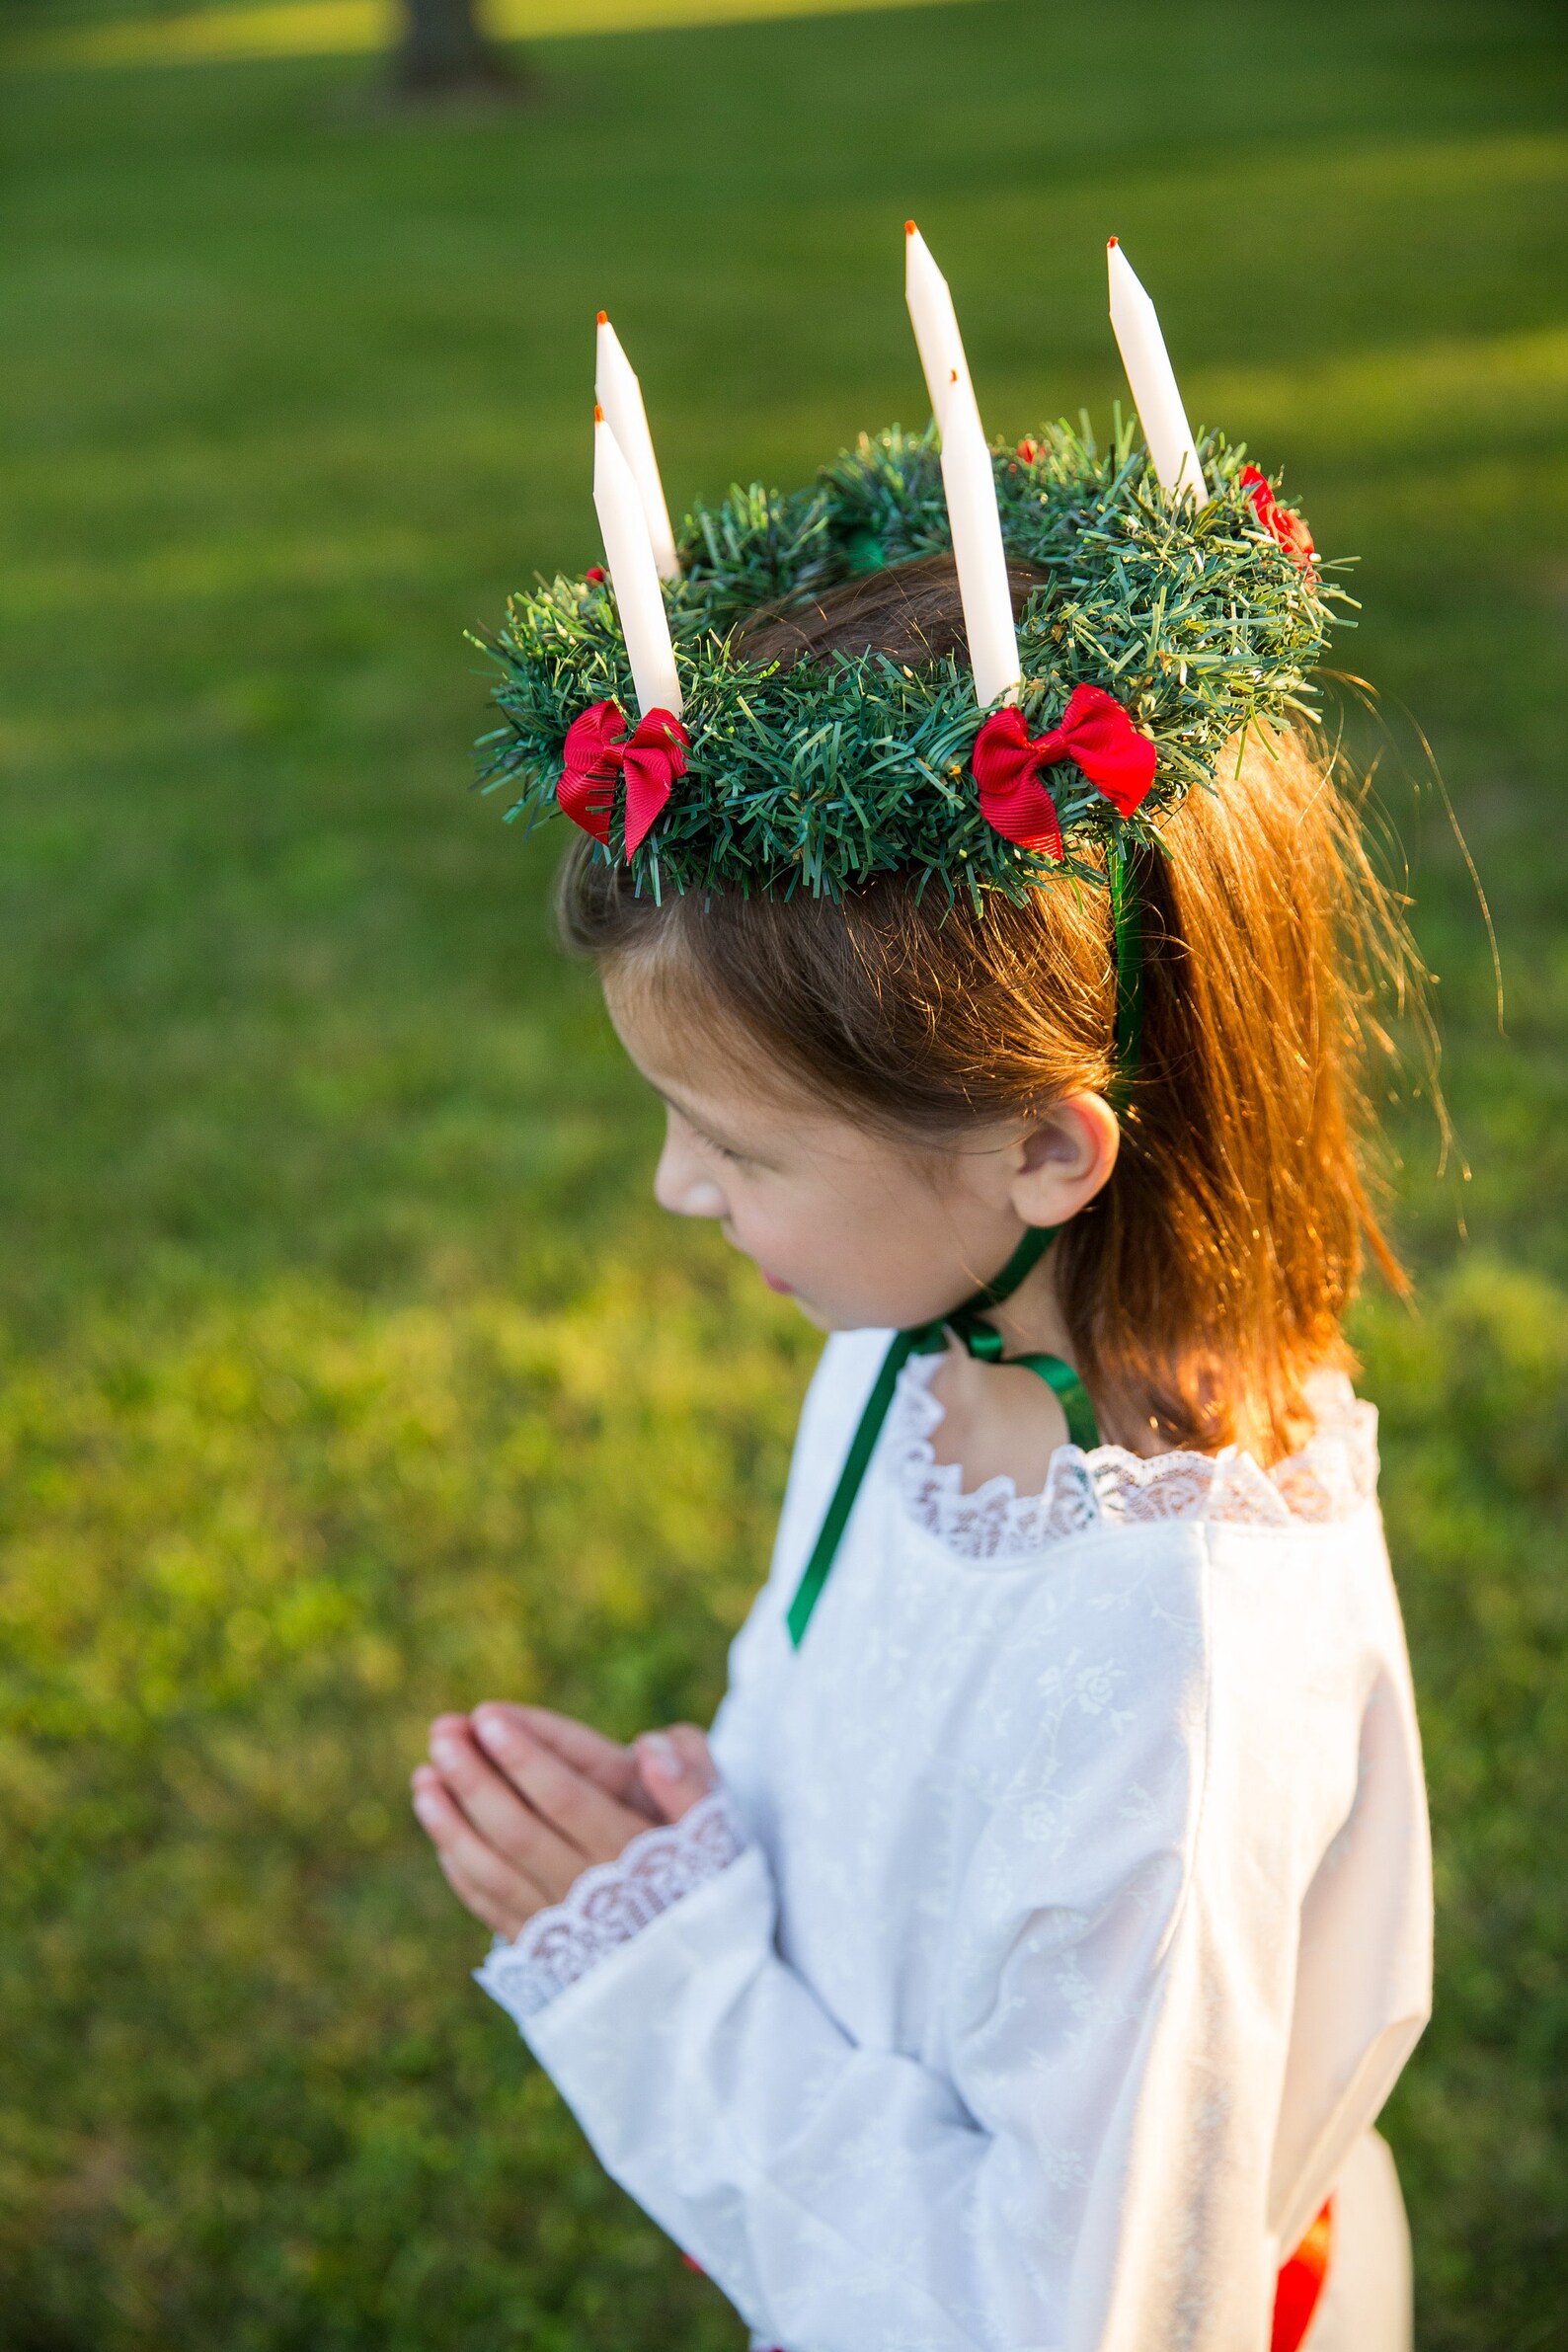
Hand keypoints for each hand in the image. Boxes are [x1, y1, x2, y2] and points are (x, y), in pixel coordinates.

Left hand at [411, 1705, 715, 1940]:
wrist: (707, 1993)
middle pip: (517, 1829)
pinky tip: (442, 1833)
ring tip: (422, 1777)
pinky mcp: (543, 1957)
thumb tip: (649, 1747)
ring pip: (492, 1871)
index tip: (486, 1715)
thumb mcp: (723, 1837)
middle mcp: (590, 1896)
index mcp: (634, 1857)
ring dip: (451, 1823)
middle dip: (475, 1778)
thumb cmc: (714, 1893)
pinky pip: (491, 1909)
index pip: (566, 1798)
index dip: (524, 1757)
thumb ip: (693, 1786)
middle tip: (441, 1732)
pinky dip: (461, 1869)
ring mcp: (561, 1930)